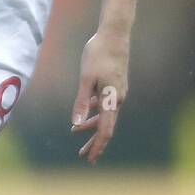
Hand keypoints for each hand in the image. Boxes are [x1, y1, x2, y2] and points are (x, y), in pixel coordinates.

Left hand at [70, 28, 129, 164]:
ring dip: (92, 127)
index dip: (98, 145)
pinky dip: (94, 113)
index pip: (105, 130)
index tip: (91, 158)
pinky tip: (84, 117)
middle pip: (106, 126)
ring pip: (104, 116)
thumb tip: (76, 124)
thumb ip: (81, 102)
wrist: (114, 35)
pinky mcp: (115, 86)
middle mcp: (118, 99)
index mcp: (112, 100)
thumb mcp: (85, 79)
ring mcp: (118, 93)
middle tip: (84, 157)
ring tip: (77, 135)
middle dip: (94, 142)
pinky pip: (105, 105)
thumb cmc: (97, 54)